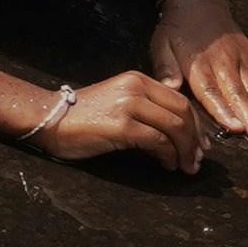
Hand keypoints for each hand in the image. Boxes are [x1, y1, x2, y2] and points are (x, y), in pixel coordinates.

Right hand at [35, 69, 209, 171]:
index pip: (180, 101)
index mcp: (136, 80)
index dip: (196, 125)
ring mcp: (128, 105)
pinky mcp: (122, 125)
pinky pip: (158, 141)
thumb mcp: (117, 102)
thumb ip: (144, 107)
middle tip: (197, 160)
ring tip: (185, 166)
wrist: (47, 119)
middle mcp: (135, 88)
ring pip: (175, 127)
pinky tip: (166, 164)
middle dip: (195, 140)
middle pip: (183, 113)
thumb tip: (175, 133)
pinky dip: (169, 156)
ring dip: (185, 151)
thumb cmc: (80, 117)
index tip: (200, 145)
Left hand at [147, 4, 247, 142]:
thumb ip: (165, 68)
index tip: (236, 129)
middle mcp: (225, 64)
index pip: (212, 92)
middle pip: (239, 95)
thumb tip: (168, 87)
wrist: (198, 3)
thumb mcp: (161, 45)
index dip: (224, 111)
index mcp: (199, 66)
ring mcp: (244, 61)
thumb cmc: (177, 30)